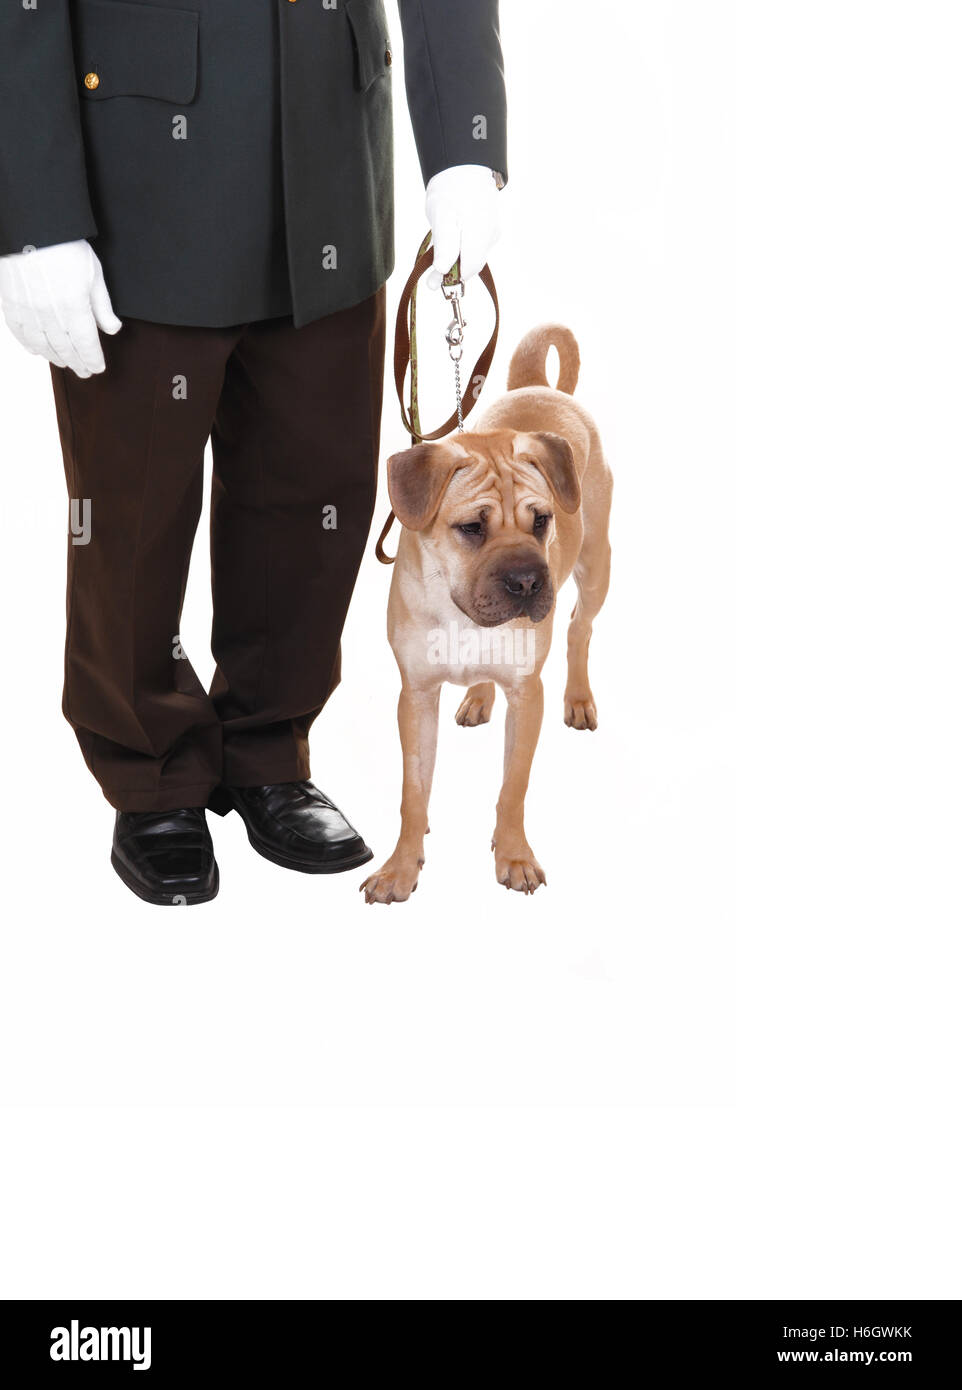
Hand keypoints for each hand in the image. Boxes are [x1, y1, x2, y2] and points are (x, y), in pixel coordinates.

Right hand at [0, 239, 121, 377]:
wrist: (30, 227)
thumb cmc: (64, 245)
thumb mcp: (93, 274)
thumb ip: (103, 306)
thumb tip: (112, 329)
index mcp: (74, 307)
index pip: (86, 344)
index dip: (93, 359)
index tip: (98, 368)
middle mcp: (50, 314)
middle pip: (66, 349)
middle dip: (77, 363)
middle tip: (84, 372)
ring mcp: (28, 311)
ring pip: (43, 345)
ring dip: (55, 357)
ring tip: (65, 363)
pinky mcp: (10, 304)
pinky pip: (19, 332)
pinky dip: (29, 345)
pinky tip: (37, 351)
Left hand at [425, 163, 501, 290]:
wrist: (464, 164)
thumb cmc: (451, 189)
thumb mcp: (441, 216)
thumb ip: (444, 245)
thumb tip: (443, 270)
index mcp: (480, 235)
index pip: (468, 270)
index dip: (451, 278)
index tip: (432, 281)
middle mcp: (490, 236)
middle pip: (471, 264)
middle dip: (452, 268)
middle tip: (430, 273)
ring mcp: (492, 232)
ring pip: (472, 254)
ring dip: (455, 256)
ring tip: (442, 240)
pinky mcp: (489, 228)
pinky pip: (474, 244)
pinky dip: (461, 245)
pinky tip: (453, 233)